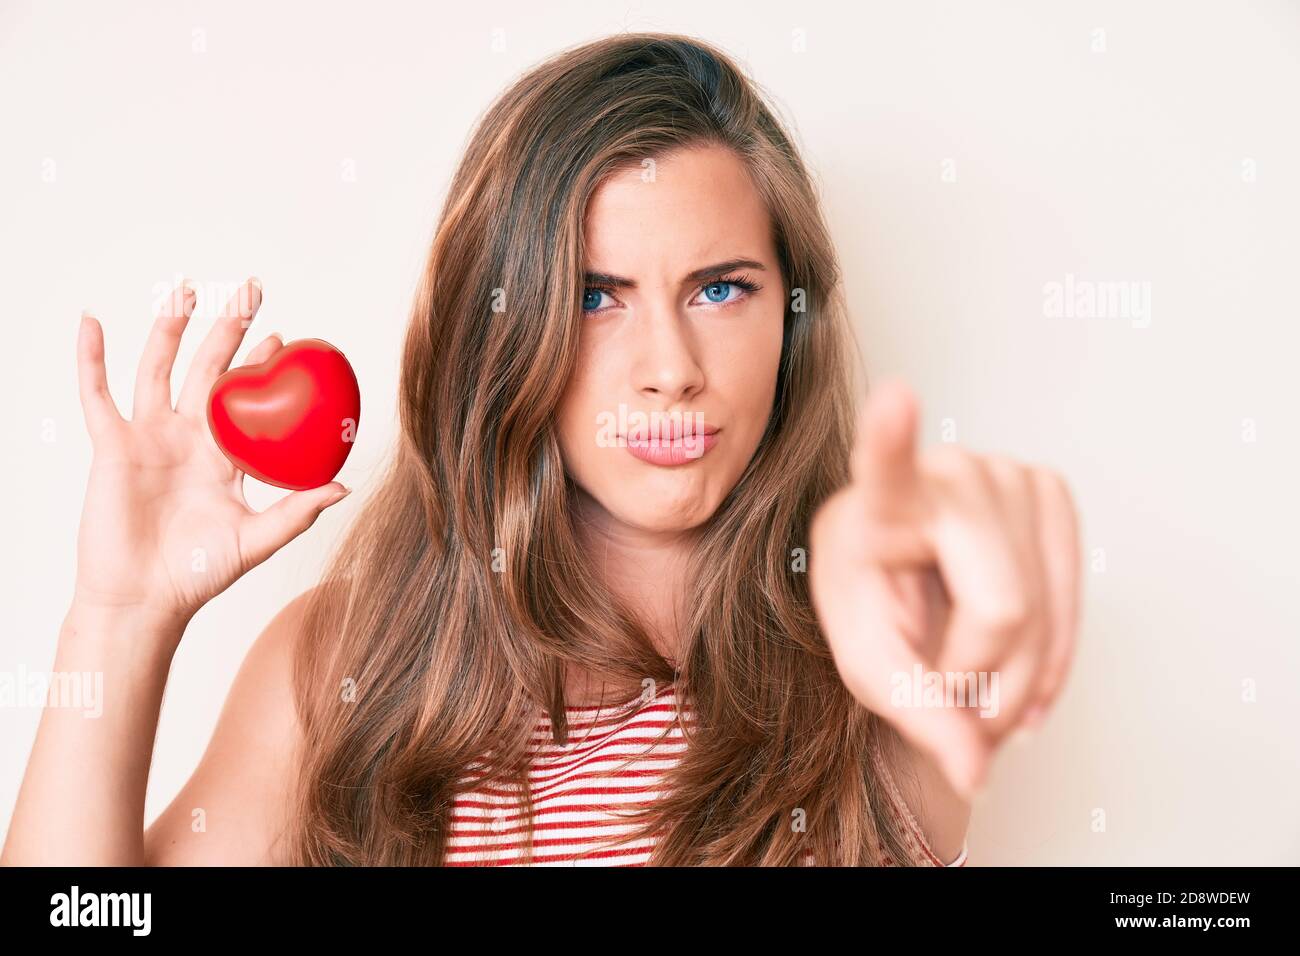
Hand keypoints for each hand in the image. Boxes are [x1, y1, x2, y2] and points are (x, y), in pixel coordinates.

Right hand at [72, 278, 350, 626]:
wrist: (145, 599)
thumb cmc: (199, 575)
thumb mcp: (259, 539)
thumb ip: (299, 512)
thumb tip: (345, 488)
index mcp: (224, 456)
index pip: (246, 399)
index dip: (262, 366)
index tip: (284, 336)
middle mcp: (187, 438)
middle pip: (209, 370)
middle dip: (228, 328)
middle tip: (250, 290)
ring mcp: (149, 438)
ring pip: (158, 369)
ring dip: (170, 328)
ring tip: (185, 289)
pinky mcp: (113, 446)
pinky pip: (97, 395)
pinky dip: (92, 359)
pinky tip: (92, 324)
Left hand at [809, 380, 1080, 797]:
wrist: (904, 581)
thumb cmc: (873, 603)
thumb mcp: (869, 664)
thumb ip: (917, 716)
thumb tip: (973, 771)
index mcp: (877, 503)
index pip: (885, 466)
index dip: (893, 435)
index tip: (895, 397)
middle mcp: (946, 473)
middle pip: (1000, 607)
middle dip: (978, 676)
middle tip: (949, 691)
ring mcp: (1006, 474)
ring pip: (1042, 615)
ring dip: (1012, 679)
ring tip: (972, 679)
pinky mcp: (1050, 490)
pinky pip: (1072, 601)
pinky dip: (1049, 660)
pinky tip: (1020, 677)